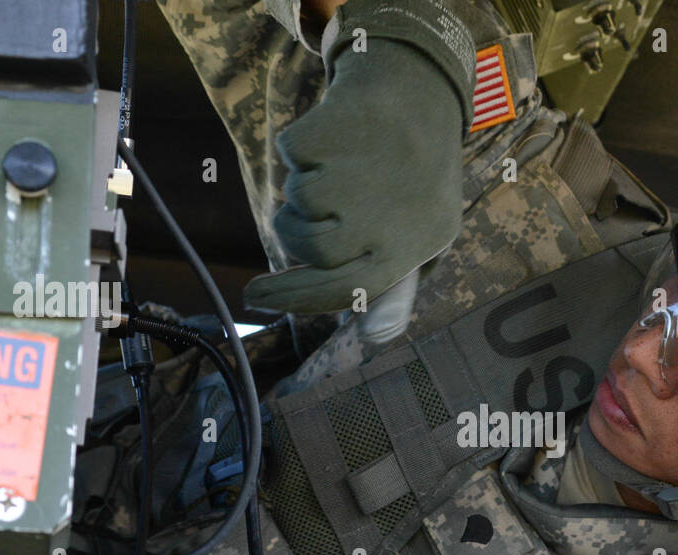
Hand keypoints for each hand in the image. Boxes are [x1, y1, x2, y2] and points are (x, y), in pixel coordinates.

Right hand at [244, 36, 464, 314]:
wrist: (422, 92)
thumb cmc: (418, 179)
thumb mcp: (424, 237)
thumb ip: (394, 287)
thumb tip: (373, 338)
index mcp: (411, 248)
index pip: (343, 292)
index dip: (293, 300)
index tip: (253, 299)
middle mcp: (384, 218)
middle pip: (310, 249)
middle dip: (296, 235)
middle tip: (304, 216)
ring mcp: (357, 175)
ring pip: (296, 202)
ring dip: (302, 188)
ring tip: (338, 171)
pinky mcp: (332, 133)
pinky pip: (289, 154)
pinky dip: (301, 148)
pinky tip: (335, 140)